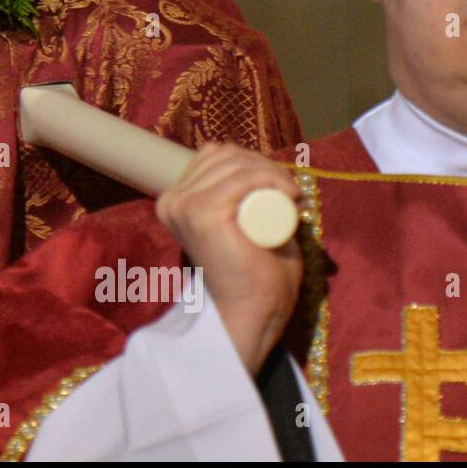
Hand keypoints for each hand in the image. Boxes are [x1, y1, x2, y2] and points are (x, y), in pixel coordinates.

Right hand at [154, 143, 303, 374]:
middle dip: (266, 167)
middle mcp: (172, 200)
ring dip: (273, 173)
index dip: (253, 163)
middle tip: (294, 195)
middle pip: (226, 156)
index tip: (283, 188)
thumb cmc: (253, 273)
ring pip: (237, 164)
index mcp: (175, 201)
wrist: (251, 311)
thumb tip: (249, 163)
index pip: (214, 157)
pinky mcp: (202, 213)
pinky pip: (242, 179)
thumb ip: (235, 198)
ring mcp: (185, 205)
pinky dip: (271, 179)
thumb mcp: (239, 223)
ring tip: (294, 198)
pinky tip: (289, 194)